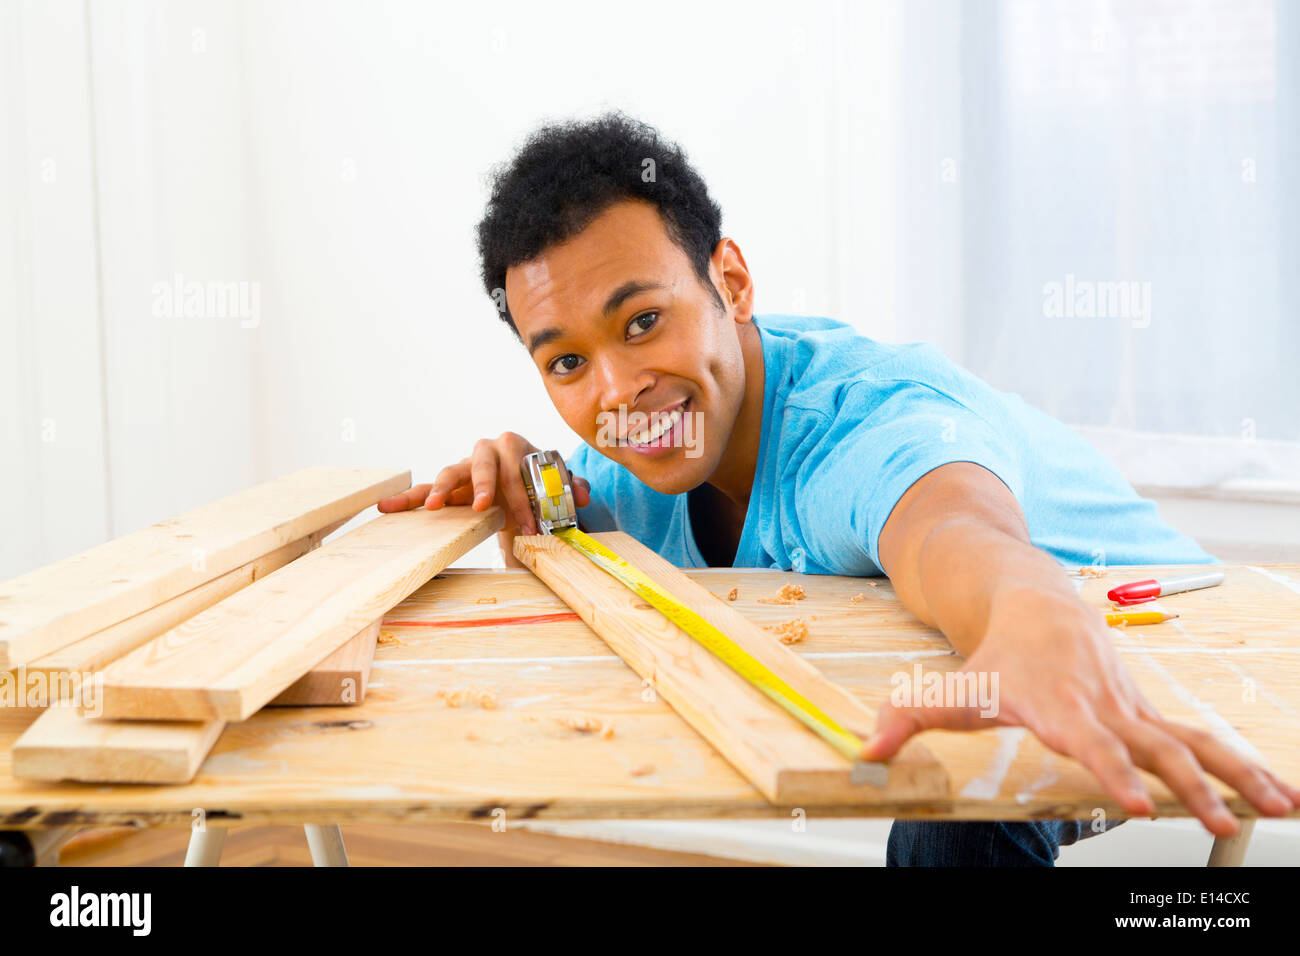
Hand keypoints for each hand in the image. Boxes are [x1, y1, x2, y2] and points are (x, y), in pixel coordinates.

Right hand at [377, 432, 590, 566]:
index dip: (523, 494)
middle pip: (482, 462)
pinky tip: (387, 507)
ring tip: (437, 506)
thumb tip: (583, 494)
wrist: (519, 483)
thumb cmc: (537, 482)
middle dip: (484, 484)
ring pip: (450, 471)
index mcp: (515, 447)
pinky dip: (408, 498)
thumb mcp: (558, 485)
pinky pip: (425, 490)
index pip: (517, 466)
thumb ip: (572, 487)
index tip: (528, 524)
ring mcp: (465, 468)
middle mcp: (487, 452)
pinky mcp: (449, 486)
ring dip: (443, 487)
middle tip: (484, 507)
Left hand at [859, 586, 1298, 836]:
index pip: (1089, 743)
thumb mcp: (953, 689)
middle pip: (1152, 747)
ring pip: (1193, 741)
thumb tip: (865, 753)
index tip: (1132, 802)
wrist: (1038, 605)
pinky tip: (1280, 796)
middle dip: (1185, 784)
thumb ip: (911, 719)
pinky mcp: (1150, 714)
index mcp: (1061, 706)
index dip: (1110, 771)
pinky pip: (1202, 741)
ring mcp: (1134, 710)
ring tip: (1281, 807)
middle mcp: (1106, 708)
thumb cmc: (997, 659)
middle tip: (1212, 820)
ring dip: (1237, 773)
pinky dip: (1243, 765)